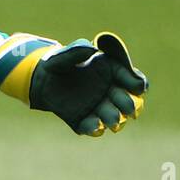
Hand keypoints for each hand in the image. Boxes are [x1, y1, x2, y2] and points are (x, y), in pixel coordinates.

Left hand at [0, 31, 147, 135]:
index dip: (136, 82)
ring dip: (113, 118)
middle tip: (130, 110)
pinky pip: (90, 125)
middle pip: (124, 99)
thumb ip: (77, 52)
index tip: (140, 87)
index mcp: (110, 72)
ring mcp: (96, 107)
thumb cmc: (57, 63)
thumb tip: (91, 50)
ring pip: (110, 115)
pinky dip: (93, 128)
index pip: (129, 77)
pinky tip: (94, 128)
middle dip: (128, 105)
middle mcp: (107, 91)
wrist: (40, 81)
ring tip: (112, 122)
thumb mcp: (64, 55)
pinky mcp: (82, 119)